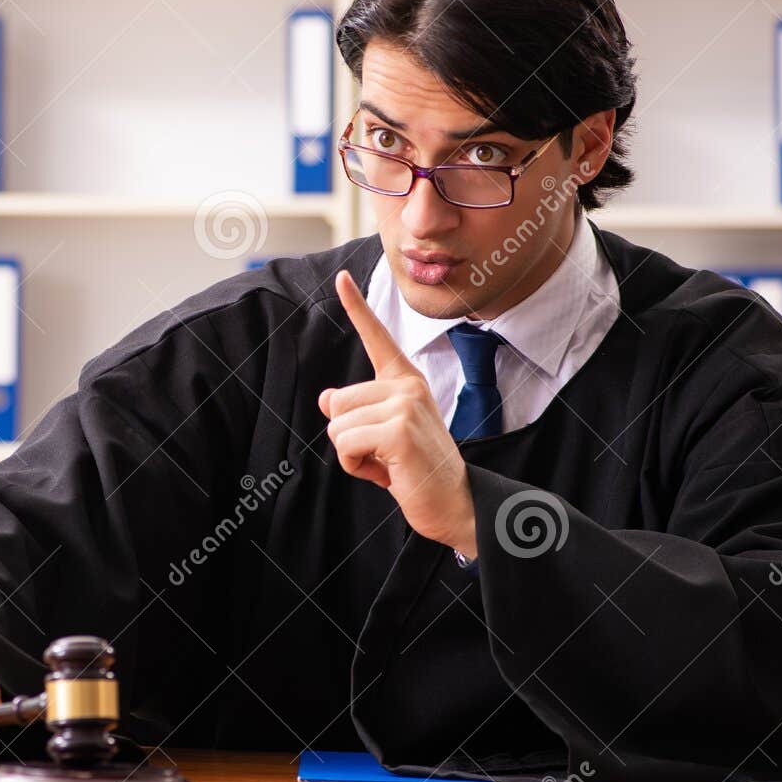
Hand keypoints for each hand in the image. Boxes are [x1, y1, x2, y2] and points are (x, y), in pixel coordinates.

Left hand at [318, 270, 477, 556]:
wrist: (455, 504)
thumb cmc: (416, 470)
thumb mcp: (382, 436)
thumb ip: (358, 413)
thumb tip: (326, 398)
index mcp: (406, 382)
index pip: (377, 339)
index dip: (356, 307)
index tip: (341, 278)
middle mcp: (407, 386)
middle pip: (337, 400)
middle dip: (348, 436)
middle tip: (384, 454)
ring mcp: (405, 405)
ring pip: (337, 425)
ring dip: (351, 454)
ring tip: (387, 464)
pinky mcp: (399, 430)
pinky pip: (345, 442)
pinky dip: (355, 465)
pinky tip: (385, 473)